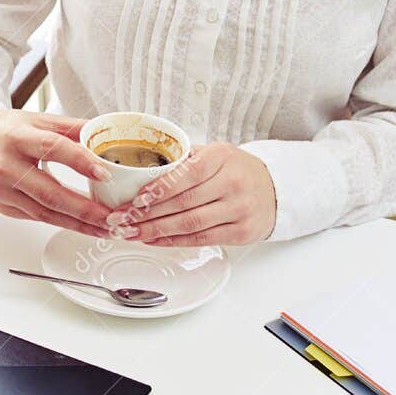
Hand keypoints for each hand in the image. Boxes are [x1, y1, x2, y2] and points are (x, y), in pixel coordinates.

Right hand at [0, 106, 115, 235]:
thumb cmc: (6, 131)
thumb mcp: (38, 119)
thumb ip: (72, 127)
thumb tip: (104, 134)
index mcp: (17, 138)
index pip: (52, 148)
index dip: (79, 161)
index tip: (105, 173)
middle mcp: (6, 166)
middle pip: (49, 192)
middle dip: (85, 209)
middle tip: (112, 216)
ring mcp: (2, 190)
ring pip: (45, 213)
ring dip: (78, 224)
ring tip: (105, 228)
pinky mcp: (3, 207)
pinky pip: (38, 217)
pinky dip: (63, 223)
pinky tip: (84, 226)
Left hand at [107, 143, 276, 246]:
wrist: (274, 189)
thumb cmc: (235, 170)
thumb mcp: (214, 153)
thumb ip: (182, 159)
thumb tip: (139, 170)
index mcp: (223, 156)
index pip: (188, 173)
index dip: (160, 188)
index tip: (135, 199)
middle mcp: (233, 182)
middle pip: (184, 202)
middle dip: (147, 213)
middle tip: (121, 219)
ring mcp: (239, 209)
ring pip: (190, 224)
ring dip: (155, 231)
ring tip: (130, 232)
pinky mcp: (241, 232)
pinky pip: (201, 239)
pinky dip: (173, 241)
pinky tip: (153, 240)